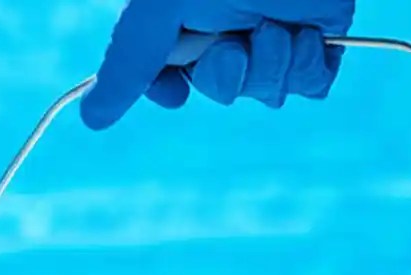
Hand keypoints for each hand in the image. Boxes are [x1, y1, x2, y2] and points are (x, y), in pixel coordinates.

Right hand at [81, 0, 355, 129]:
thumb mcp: (151, 16)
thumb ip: (124, 69)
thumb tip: (91, 121)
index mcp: (189, 17)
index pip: (172, 74)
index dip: (171, 88)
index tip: (176, 90)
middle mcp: (231, 26)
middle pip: (223, 91)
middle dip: (225, 75)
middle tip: (231, 40)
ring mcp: (277, 34)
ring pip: (268, 94)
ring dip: (267, 67)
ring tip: (269, 26)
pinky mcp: (320, 37)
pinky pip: (312, 86)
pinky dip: (304, 67)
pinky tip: (302, 34)